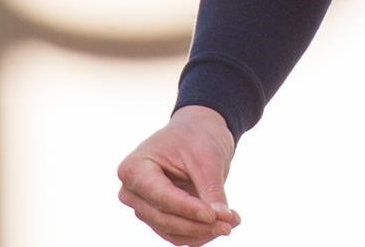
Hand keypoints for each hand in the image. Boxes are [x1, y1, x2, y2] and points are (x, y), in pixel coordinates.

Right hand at [116, 106, 241, 243]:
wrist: (196, 131)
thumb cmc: (197, 137)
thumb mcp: (207, 159)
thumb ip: (212, 191)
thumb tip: (223, 220)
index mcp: (135, 168)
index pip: (162, 197)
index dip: (188, 209)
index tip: (214, 215)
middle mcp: (132, 191)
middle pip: (164, 218)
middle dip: (198, 224)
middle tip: (230, 223)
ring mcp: (142, 206)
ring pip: (171, 231)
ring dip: (202, 232)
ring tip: (232, 221)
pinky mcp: (157, 216)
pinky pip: (177, 234)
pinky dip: (200, 232)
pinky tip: (224, 223)